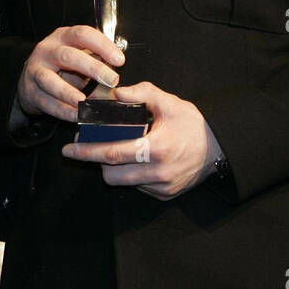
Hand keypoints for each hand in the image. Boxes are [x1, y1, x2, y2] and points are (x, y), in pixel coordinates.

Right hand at [19, 25, 124, 122]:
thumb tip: (119, 84)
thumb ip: (98, 65)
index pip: (83, 34)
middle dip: (92, 68)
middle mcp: (47, 50)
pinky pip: (45, 101)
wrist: (33, 78)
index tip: (119, 60)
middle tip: (112, 80)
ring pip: (49, 80)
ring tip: (84, 101)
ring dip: (68, 92)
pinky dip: (62, 110)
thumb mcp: (80, 57)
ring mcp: (36, 70)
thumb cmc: (62, 66)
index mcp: (63, 37)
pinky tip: (76, 114)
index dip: (102, 45)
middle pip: (68, 56)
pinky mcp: (30, 91)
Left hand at [61, 82, 221, 200]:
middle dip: (98, 161)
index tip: (69, 149)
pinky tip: (138, 160)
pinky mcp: (166, 195)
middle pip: (112, 175)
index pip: (112, 153)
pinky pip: (138, 187)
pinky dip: (132, 175)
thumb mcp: (169, 102)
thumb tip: (116, 93)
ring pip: (123, 183)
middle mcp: (158, 173)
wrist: (219, 147)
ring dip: (114, 168)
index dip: (87, 152)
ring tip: (118, 150)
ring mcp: (162, 187)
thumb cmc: (193, 124)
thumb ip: (142, 93)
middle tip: (94, 147)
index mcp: (156, 149)